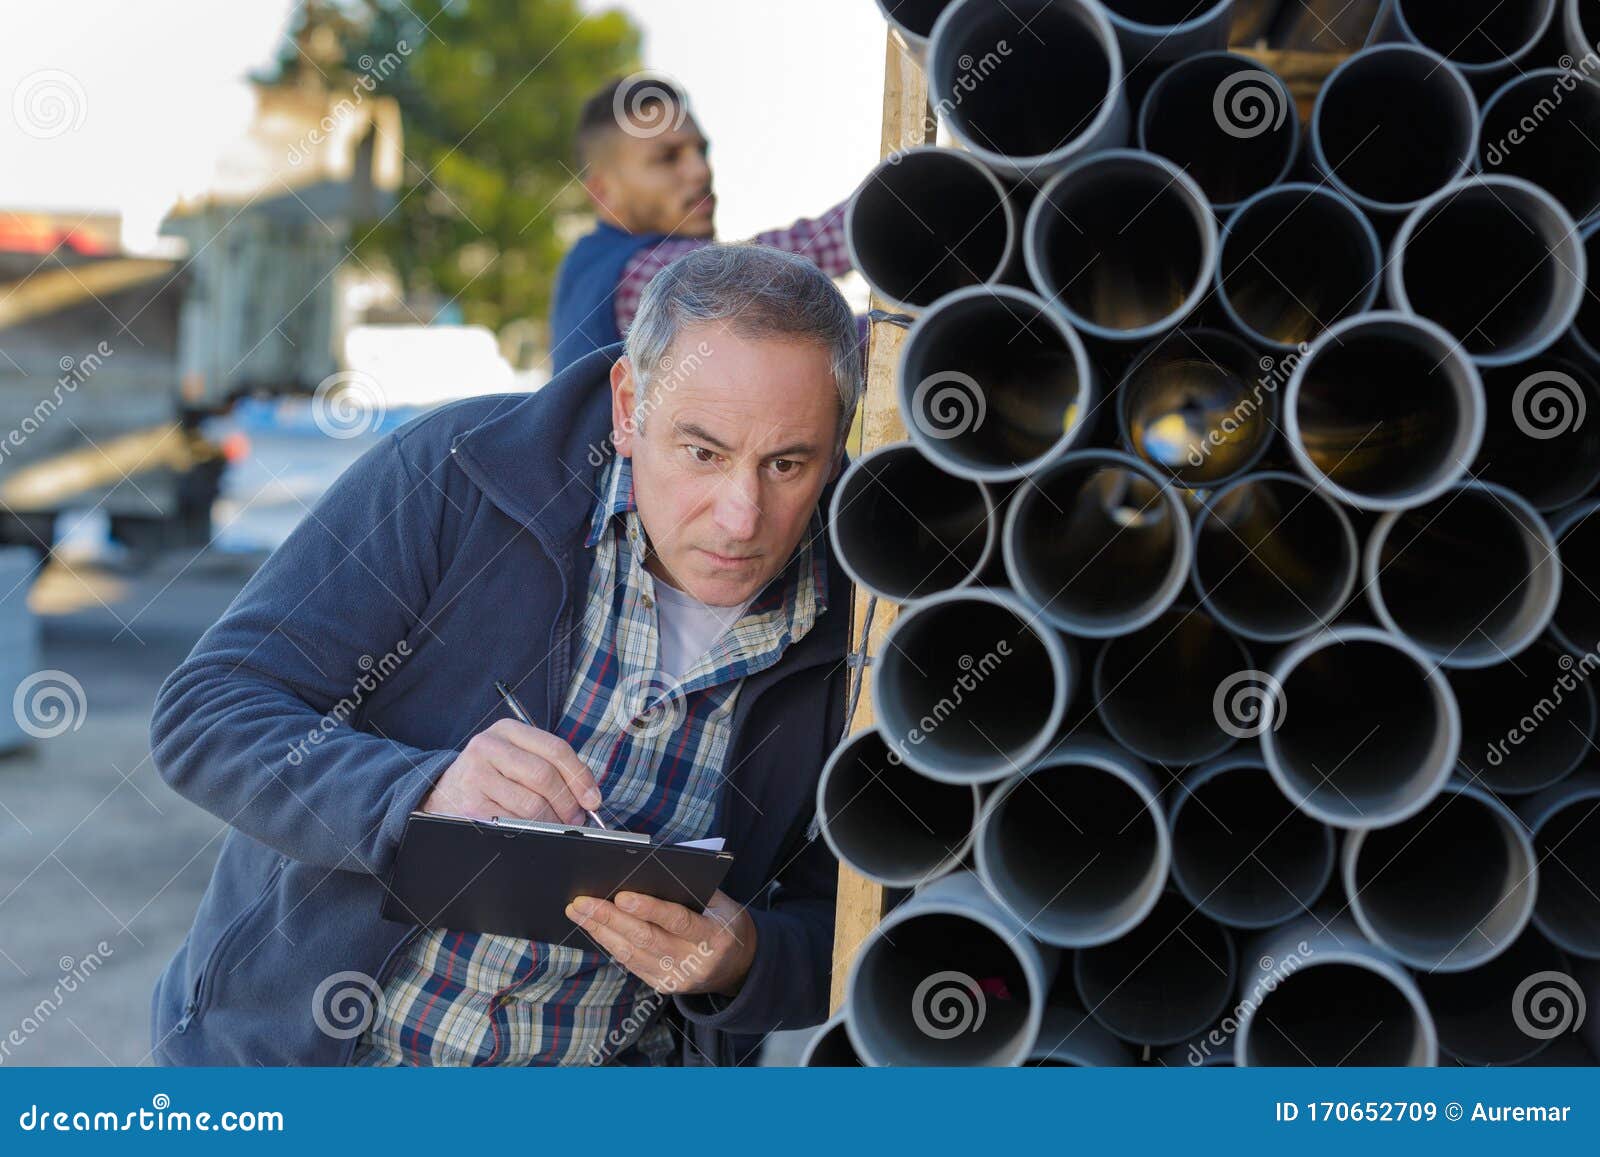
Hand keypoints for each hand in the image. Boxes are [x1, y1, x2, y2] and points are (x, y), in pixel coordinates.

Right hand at [421, 718, 600, 824]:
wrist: (442, 793)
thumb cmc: (490, 777)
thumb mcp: (516, 759)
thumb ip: (550, 768)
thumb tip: (588, 796)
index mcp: (508, 729)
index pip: (555, 749)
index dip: (580, 777)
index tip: (593, 799)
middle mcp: (489, 746)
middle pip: (545, 776)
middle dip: (568, 803)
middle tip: (576, 819)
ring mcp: (475, 774)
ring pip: (532, 803)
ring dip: (553, 822)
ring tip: (558, 827)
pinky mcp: (469, 804)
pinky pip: (513, 822)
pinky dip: (532, 830)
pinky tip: (534, 831)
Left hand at [566, 889, 755, 997]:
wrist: (739, 966)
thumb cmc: (725, 922)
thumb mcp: (721, 903)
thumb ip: (691, 889)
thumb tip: (647, 872)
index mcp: (714, 936)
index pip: (678, 921)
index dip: (649, 909)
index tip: (621, 895)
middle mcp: (695, 961)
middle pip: (646, 939)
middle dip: (610, 919)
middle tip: (582, 902)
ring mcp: (677, 977)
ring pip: (632, 954)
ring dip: (601, 931)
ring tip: (578, 912)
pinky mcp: (663, 986)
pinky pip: (631, 964)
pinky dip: (610, 944)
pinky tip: (594, 929)